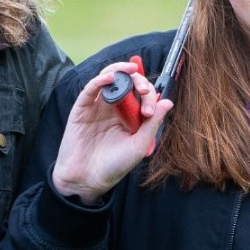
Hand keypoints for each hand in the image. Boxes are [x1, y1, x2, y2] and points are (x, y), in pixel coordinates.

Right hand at [51, 65, 172, 204]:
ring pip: (108, 79)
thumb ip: (152, 123)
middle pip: (127, 83)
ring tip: (130, 70)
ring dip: (120, 70)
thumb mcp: (138, 145)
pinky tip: (111, 78)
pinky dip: (100, 79)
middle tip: (143, 92)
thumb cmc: (113, 166)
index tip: (148, 112)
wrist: (87, 179)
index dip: (148, 96)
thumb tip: (167, 102)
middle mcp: (114, 109)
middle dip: (138, 81)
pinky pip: (90, 89)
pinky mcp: (81, 108)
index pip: (141, 96)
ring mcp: (97, 107)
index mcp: (130, 117)